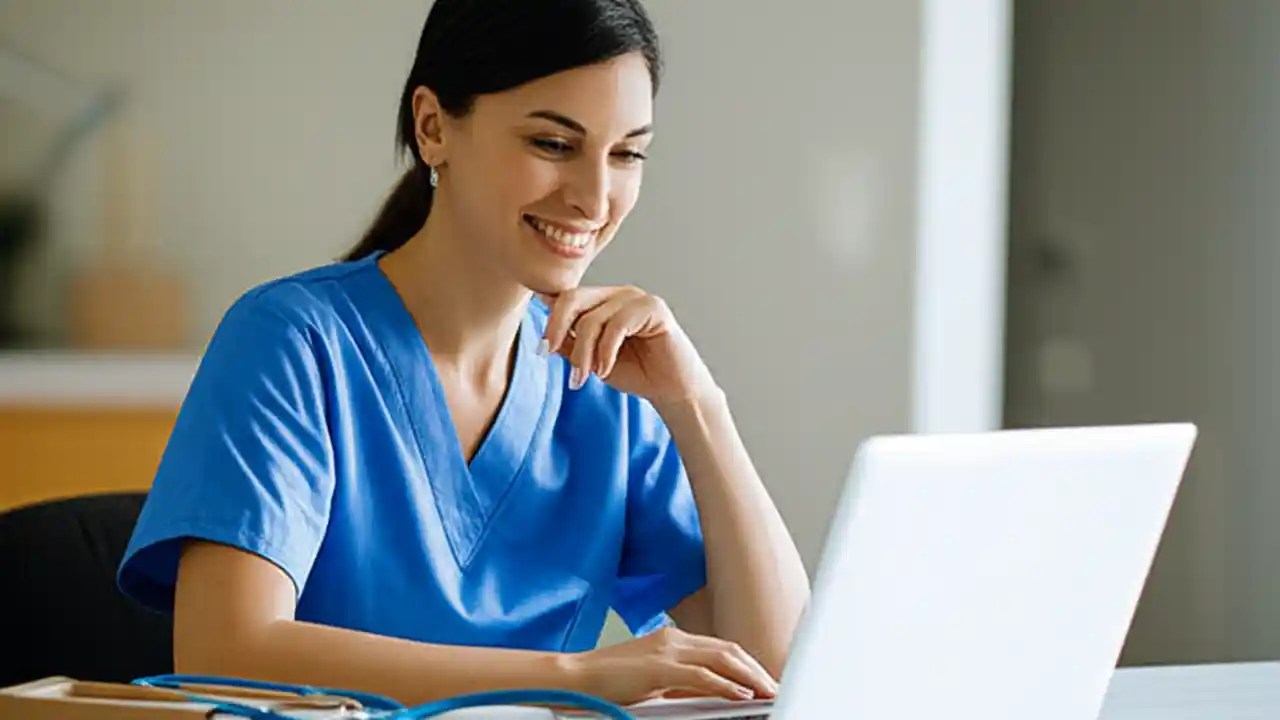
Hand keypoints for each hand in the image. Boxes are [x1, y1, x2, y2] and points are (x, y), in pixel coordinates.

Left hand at [537, 286, 718, 407]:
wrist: (671, 391)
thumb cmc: (636, 373)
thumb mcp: (591, 359)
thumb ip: (569, 342)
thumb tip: (542, 329)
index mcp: (603, 301)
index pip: (567, 297)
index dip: (550, 320)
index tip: (541, 350)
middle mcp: (618, 294)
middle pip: (574, 298)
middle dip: (557, 328)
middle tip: (548, 354)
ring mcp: (636, 298)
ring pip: (593, 318)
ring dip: (583, 352)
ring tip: (582, 377)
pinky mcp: (654, 308)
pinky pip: (618, 324)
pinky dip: (605, 351)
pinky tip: (605, 370)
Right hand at [562, 627, 778, 705]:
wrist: (576, 678)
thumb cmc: (610, 682)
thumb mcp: (655, 682)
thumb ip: (684, 684)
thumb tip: (716, 694)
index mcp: (673, 639)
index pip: (722, 648)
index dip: (748, 664)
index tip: (765, 681)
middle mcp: (674, 639)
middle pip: (729, 650)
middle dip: (756, 670)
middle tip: (775, 688)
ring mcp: (666, 650)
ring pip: (721, 658)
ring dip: (749, 676)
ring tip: (767, 692)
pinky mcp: (658, 667)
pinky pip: (701, 676)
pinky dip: (725, 684)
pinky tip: (740, 695)